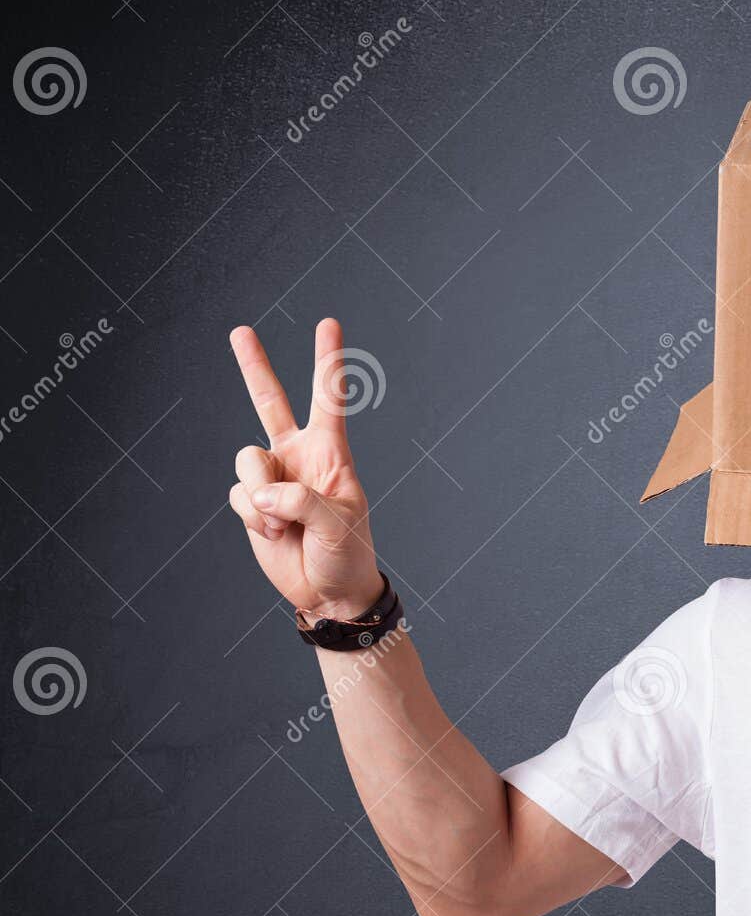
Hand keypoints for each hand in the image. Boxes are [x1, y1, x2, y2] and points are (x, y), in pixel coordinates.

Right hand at [227, 318, 384, 618]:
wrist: (329, 591)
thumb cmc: (347, 554)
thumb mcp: (338, 525)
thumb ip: (300, 501)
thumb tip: (260, 494)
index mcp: (331, 454)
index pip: (328, 399)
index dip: (326, 361)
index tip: (328, 323)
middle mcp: (298, 457)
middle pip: (269, 403)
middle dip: (254, 366)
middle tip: (240, 330)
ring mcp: (271, 478)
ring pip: (246, 459)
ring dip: (261, 495)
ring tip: (285, 525)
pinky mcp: (251, 503)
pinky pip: (237, 496)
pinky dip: (252, 519)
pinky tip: (273, 535)